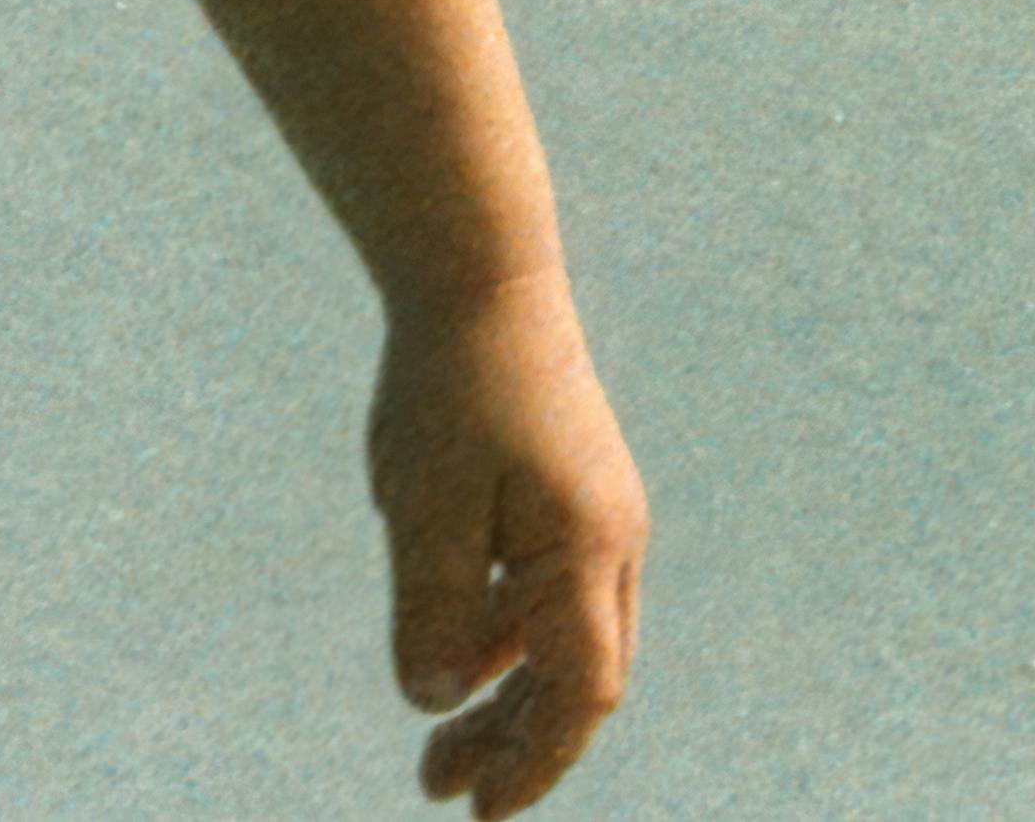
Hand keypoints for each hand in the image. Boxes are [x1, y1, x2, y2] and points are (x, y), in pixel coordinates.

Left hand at [367, 266, 644, 815]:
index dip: (532, 762)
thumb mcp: (423, 501)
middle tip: (441, 785)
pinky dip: (507, 628)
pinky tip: (455, 642)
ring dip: (507, 689)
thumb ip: (433, 606)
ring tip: (439, 739)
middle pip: (577, 678)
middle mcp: (610, 540)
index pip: (575, 697)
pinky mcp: (575, 488)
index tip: (480, 812)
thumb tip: (432, 703)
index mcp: (585, 552)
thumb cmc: (449, 382)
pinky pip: (549, 586)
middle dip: (517, 742)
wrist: (479, 267)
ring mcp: (599, 512)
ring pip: (564, 635)